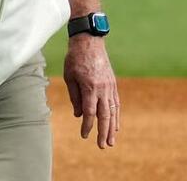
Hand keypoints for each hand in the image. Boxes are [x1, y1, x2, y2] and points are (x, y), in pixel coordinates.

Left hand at [63, 34, 118, 148]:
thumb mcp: (69, 76)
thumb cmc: (75, 58)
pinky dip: (117, 116)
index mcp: (90, 87)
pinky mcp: (113, 84)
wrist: (89, 41)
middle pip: (105, 115)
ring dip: (112, 128)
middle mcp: (103, 89)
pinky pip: (116, 103)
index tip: (84, 135)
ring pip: (113, 111)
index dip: (87, 126)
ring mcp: (110, 86)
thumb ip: (75, 97)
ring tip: (111, 141)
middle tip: (102, 146)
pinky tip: (116, 125)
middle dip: (103, 132)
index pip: (90, 112)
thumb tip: (79, 115)